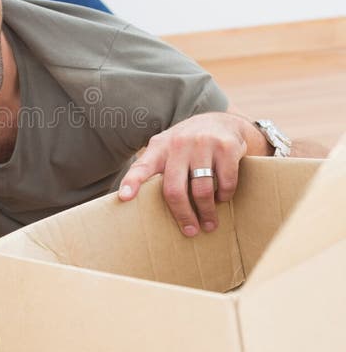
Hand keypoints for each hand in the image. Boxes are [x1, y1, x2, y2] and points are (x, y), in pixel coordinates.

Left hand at [118, 111, 268, 236]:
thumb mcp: (168, 149)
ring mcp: (203, 143)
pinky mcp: (226, 147)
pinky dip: (225, 196)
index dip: (132, 182)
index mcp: (160, 148)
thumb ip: (157, 169)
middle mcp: (179, 143)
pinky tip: (222, 198)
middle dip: (183, 215)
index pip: (142, 166)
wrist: (221, 121)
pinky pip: (225, 183)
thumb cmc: (188, 145)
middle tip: (190, 230)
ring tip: (210, 223)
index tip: (125, 197)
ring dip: (207, 212)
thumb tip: (142, 205)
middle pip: (174, 189)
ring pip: (202, 190)